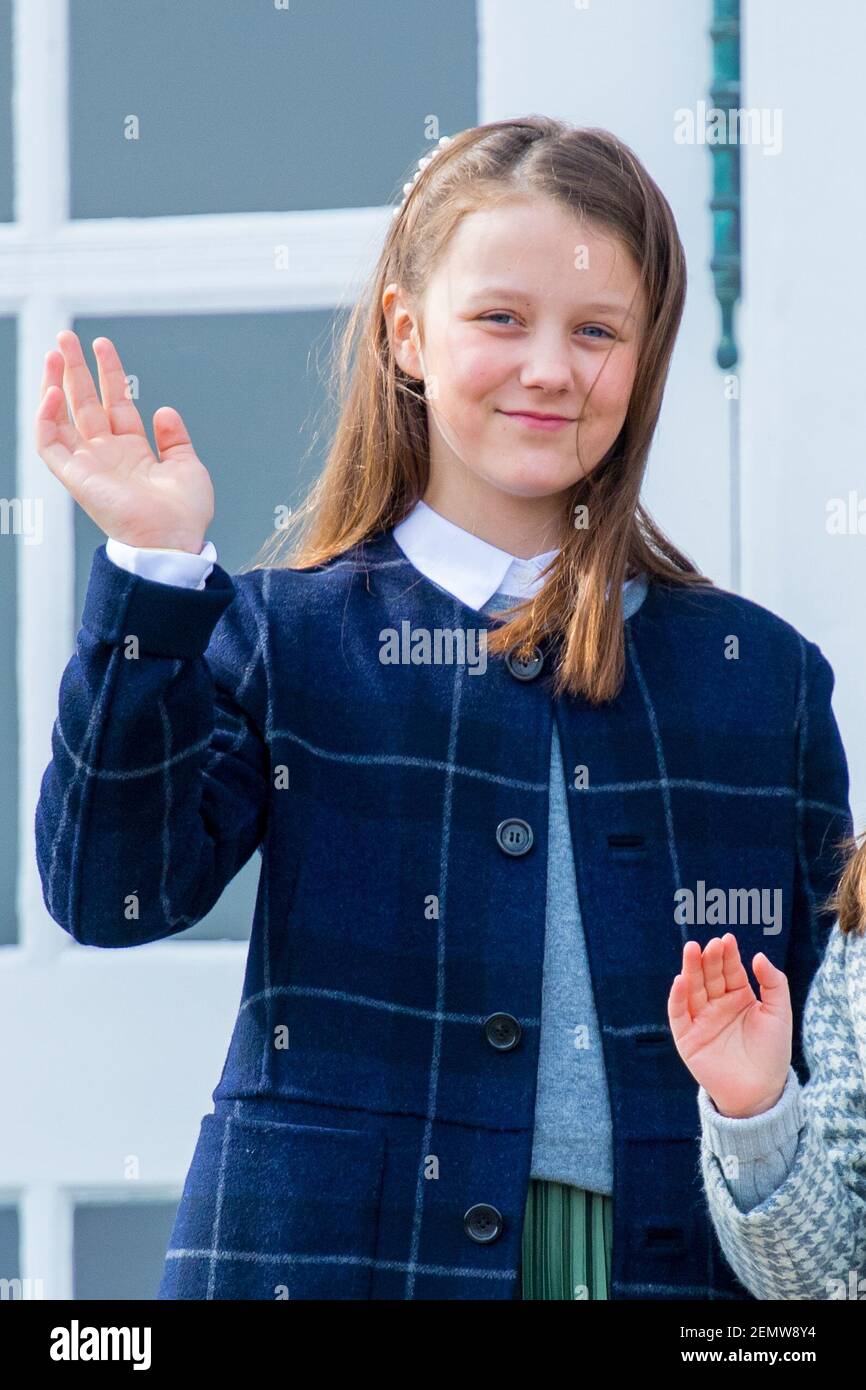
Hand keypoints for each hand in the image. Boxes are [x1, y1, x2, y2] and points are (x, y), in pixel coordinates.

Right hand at [35, 330, 213, 552]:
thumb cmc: (183, 514)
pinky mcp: (74, 476)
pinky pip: (49, 444)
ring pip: (61, 417)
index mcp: (133, 452)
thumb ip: (175, 439)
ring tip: (54, 351)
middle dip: (75, 369)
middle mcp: (107, 455)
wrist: (173, 540)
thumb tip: (163, 409)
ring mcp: (89, 464)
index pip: (115, 403)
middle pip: (85, 403)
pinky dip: (45, 418)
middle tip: (65, 337)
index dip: (109, 373)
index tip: (103, 345)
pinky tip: (51, 392)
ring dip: (55, 384)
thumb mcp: (188, 467)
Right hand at [667, 933, 791, 1118]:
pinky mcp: (687, 1037)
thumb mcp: (780, 1013)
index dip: (728, 955)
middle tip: (711, 944)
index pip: (730, 970)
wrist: (761, 1091)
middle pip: (709, 976)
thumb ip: (774, 983)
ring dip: (690, 969)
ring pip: (693, 989)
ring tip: (692, 950)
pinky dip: (677, 997)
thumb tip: (758, 955)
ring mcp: (701, 1020)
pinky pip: (679, 1014)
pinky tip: (680, 980)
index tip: (727, 939)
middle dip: (709, 959)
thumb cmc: (772, 1052)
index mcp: (738, 997)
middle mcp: (717, 1005)